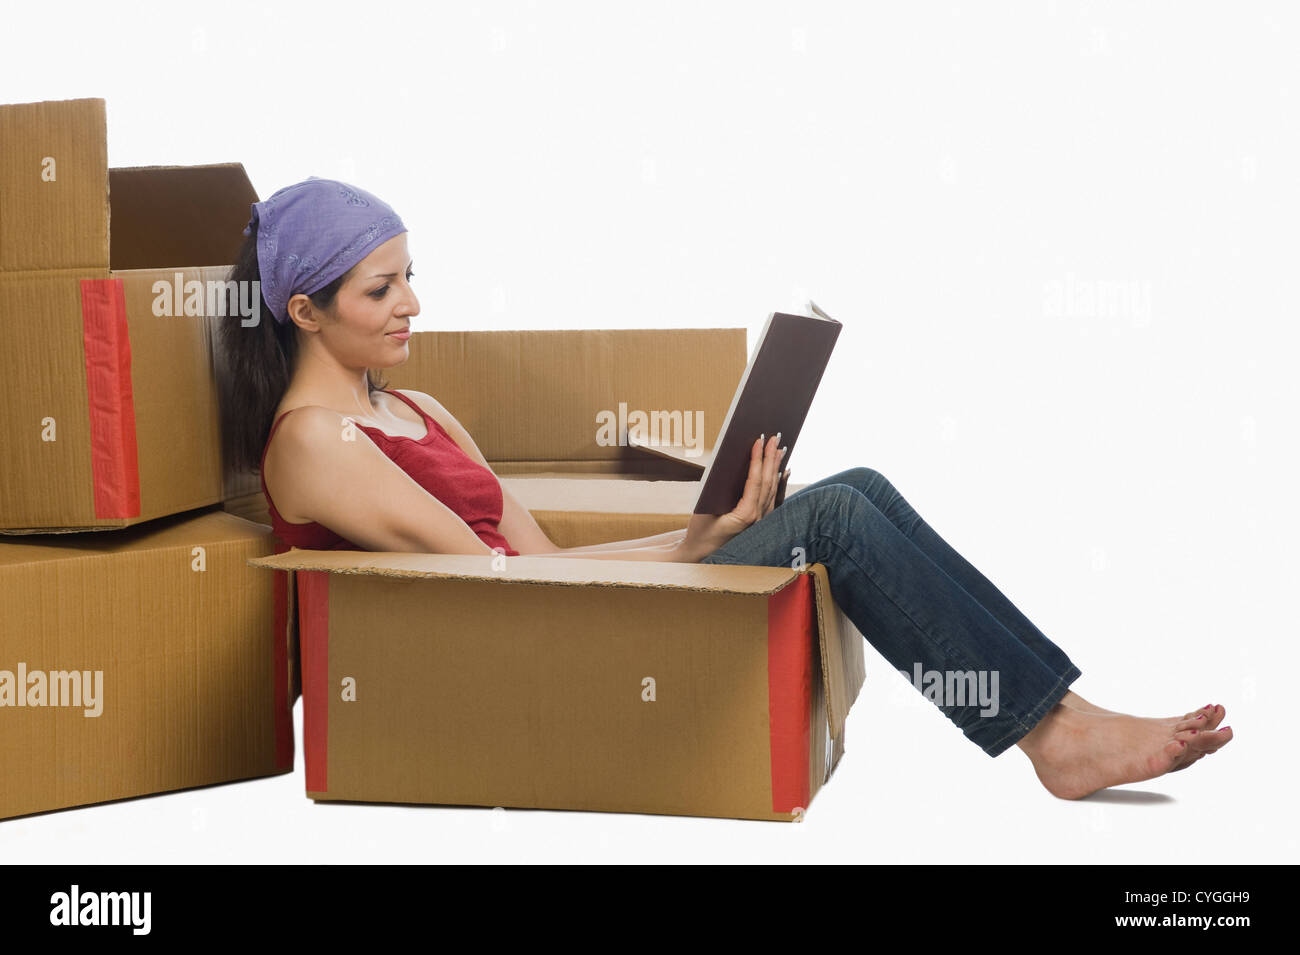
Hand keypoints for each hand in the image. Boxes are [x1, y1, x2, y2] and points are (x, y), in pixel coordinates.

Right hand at [681, 433, 787, 561]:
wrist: (700, 554)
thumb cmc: (700, 531)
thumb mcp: (704, 509)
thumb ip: (719, 491)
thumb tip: (730, 464)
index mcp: (746, 516)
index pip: (756, 482)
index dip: (758, 460)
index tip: (759, 441)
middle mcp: (758, 519)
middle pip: (768, 483)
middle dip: (771, 458)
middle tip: (774, 438)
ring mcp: (760, 522)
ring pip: (772, 490)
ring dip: (775, 468)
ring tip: (778, 449)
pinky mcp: (759, 522)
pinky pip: (771, 498)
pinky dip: (776, 482)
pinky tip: (780, 471)